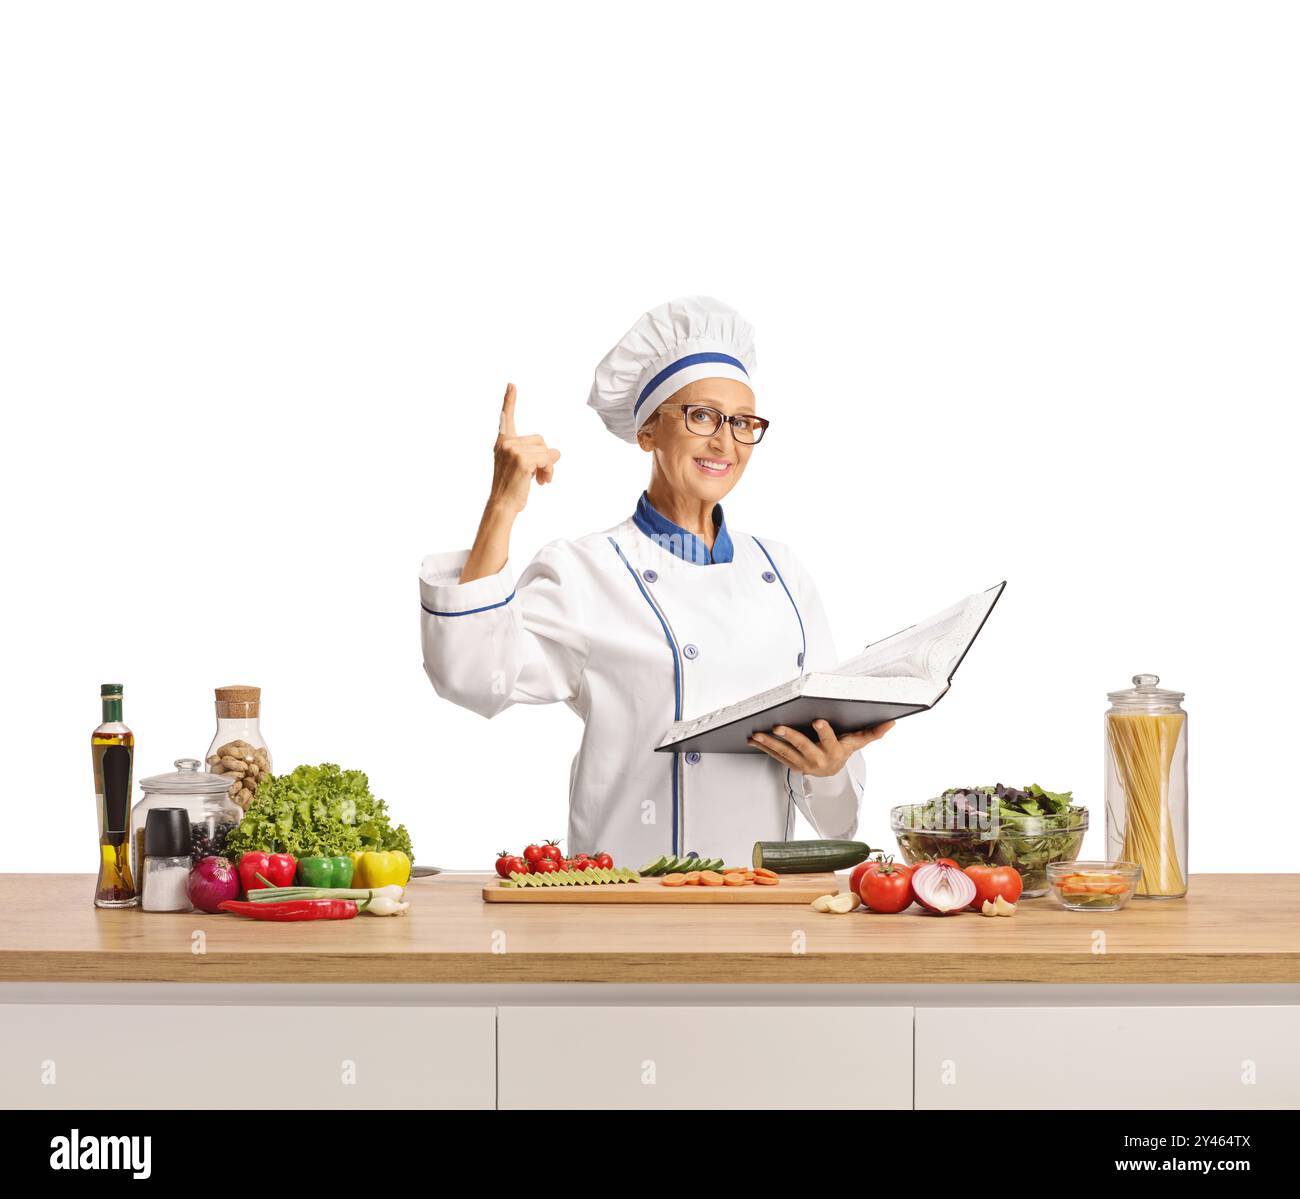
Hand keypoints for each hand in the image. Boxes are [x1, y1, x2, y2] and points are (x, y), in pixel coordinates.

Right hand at [488, 382, 560, 515]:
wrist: (502, 505)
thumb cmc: (511, 488)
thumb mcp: (520, 467)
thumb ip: (533, 454)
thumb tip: (556, 452)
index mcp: (502, 443)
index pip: (506, 418)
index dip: (509, 401)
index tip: (512, 385)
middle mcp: (506, 443)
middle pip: (540, 440)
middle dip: (545, 457)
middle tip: (541, 476)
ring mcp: (513, 450)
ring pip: (546, 450)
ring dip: (549, 466)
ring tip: (542, 481)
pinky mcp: (523, 460)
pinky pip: (547, 459)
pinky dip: (549, 470)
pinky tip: (543, 482)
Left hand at [748, 719, 894, 777]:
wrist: (831, 774)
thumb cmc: (842, 751)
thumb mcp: (857, 744)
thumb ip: (872, 733)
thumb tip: (891, 722)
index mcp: (833, 751)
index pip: (829, 740)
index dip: (823, 731)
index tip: (817, 720)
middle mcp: (817, 759)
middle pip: (802, 747)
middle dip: (790, 737)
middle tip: (778, 727)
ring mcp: (802, 763)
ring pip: (784, 752)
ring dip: (769, 743)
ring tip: (758, 733)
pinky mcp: (790, 764)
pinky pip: (775, 755)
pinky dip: (763, 747)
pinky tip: (753, 739)